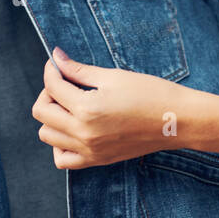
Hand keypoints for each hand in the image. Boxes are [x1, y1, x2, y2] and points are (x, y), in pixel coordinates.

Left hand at [33, 46, 181, 167]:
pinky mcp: (97, 160)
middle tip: (64, 82)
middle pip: (41, 113)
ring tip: (70, 105)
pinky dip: (60, 144)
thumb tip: (57, 57)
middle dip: (48, 92)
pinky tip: (73, 129)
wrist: (177, 120)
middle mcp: (83, 133)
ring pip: (47, 136)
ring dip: (51, 117)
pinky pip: (63, 159)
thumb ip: (79, 70)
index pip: (52, 87)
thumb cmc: (150, 93)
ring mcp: (89, 150)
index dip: (52, 70)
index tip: (58, 63)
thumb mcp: (113, 77)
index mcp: (87, 109)